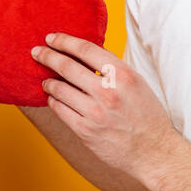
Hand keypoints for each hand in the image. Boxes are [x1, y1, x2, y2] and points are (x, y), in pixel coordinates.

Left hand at [32, 31, 179, 184]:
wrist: (154, 152)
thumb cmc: (148, 116)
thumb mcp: (137, 83)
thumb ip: (113, 68)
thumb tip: (85, 53)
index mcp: (122, 75)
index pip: (85, 49)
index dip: (63, 41)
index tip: (50, 38)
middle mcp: (107, 92)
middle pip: (66, 66)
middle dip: (47, 56)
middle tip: (36, 52)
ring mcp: (94, 112)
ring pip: (59, 89)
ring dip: (48, 82)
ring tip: (45, 80)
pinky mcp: (85, 131)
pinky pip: (60, 110)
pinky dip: (53, 100)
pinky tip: (53, 98)